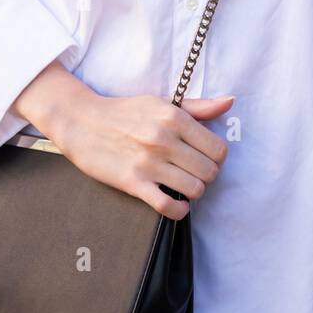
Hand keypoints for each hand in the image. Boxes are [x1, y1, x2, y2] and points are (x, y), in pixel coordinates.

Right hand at [55, 91, 234, 220]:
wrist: (83, 122)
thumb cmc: (126, 112)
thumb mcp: (163, 102)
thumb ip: (198, 107)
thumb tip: (229, 102)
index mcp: (175, 117)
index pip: (218, 149)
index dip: (217, 157)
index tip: (206, 157)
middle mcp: (165, 139)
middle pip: (210, 171)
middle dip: (207, 175)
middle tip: (194, 172)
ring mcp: (149, 162)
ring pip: (194, 189)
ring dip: (193, 191)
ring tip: (184, 185)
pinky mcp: (133, 182)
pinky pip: (168, 206)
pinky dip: (178, 210)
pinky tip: (176, 204)